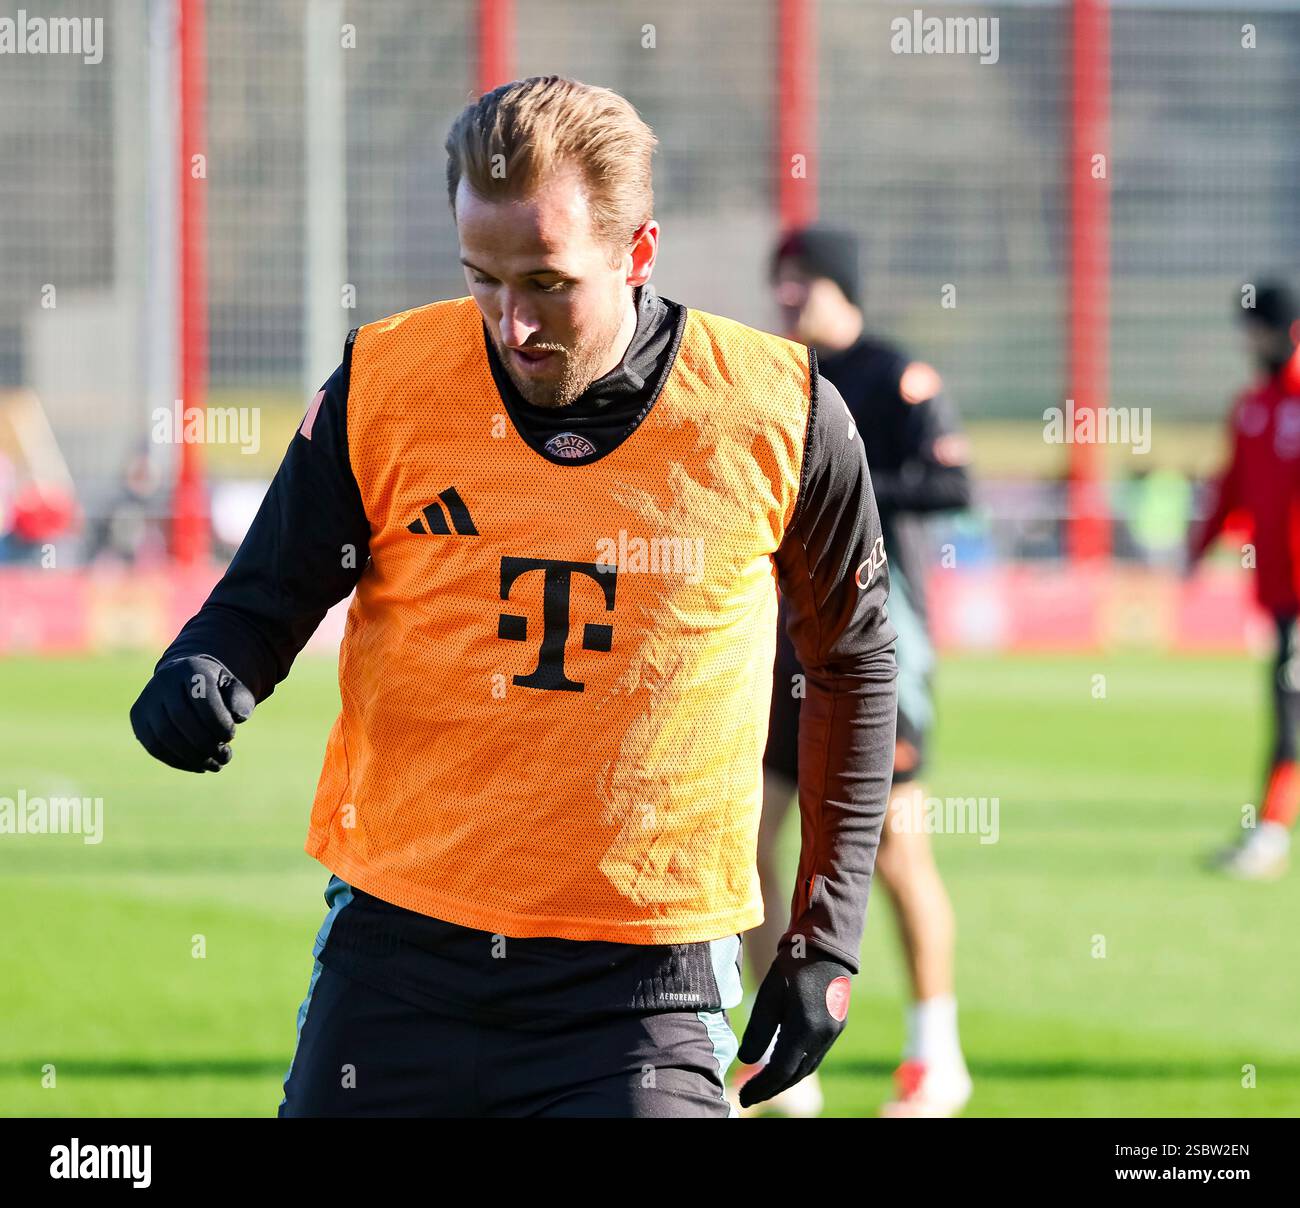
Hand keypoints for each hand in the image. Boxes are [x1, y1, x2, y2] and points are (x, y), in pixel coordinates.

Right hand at [129, 655, 254, 772]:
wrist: (185, 678)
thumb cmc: (216, 688)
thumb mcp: (233, 688)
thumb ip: (240, 700)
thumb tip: (238, 716)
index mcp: (190, 669)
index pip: (201, 698)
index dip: (217, 722)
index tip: (231, 736)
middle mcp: (163, 681)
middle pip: (180, 718)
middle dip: (205, 743)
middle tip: (225, 756)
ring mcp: (147, 699)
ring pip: (164, 735)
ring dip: (192, 756)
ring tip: (215, 765)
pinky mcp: (138, 717)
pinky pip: (154, 746)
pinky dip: (178, 761)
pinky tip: (198, 766)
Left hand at [736, 946, 852, 1107]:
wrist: (825, 947)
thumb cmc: (792, 967)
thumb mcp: (768, 994)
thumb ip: (758, 1030)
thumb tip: (747, 1061)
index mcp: (805, 1027)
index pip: (781, 1070)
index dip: (761, 1087)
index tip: (743, 1097)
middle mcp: (823, 1036)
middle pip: (796, 1074)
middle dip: (772, 1089)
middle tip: (749, 1096)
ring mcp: (833, 1033)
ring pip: (807, 1068)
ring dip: (785, 1080)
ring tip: (764, 1086)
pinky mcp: (835, 1028)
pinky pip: (815, 1056)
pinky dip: (797, 1066)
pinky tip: (784, 1067)